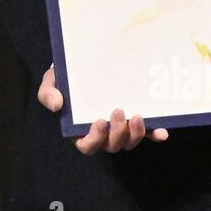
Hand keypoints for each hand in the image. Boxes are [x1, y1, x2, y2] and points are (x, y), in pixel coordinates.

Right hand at [37, 65, 168, 154]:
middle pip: (112, 146)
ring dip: (136, 134)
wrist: (85, 64)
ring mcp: (120, 128)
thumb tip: (57, 106)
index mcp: (80, 130)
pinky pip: (148, 133)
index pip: (87, 146)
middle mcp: (102, 133)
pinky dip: (155, 135)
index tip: (99, 121)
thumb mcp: (52, 81)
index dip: (95, 139)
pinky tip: (162, 132)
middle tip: (119, 111)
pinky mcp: (135, 120)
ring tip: (138, 116)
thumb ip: (47, 93)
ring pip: (129, 142)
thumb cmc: (66, 77)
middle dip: (117, 134)